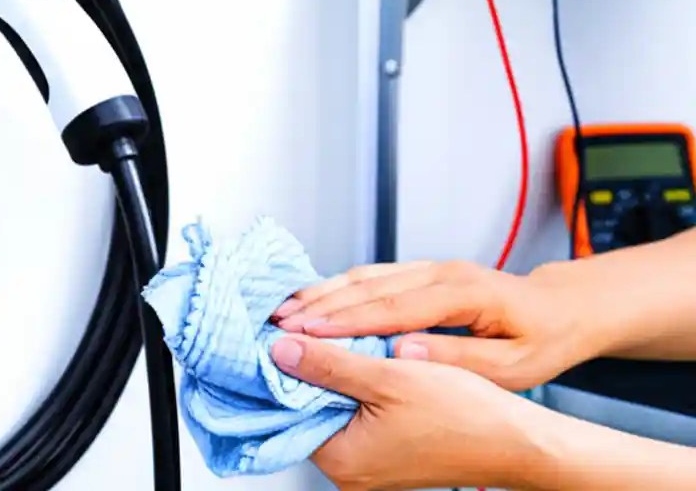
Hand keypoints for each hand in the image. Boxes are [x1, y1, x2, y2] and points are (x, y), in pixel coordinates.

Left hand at [271, 334, 550, 490]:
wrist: (520, 442)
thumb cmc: (466, 416)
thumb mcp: (389, 376)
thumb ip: (329, 363)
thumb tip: (280, 348)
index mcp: (342, 460)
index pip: (288, 407)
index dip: (286, 365)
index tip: (282, 331)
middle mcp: (349, 471)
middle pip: (308, 408)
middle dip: (311, 367)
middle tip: (311, 327)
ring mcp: (368, 466)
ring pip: (333, 408)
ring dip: (335, 373)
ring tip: (342, 340)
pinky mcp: (387, 456)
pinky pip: (356, 416)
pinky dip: (357, 388)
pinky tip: (366, 361)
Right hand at [272, 260, 598, 389]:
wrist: (563, 309)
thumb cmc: (544, 339)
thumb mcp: (514, 364)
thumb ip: (459, 357)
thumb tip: (406, 351)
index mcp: (464, 292)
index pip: (393, 307)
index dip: (347, 320)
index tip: (309, 331)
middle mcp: (442, 272)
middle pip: (369, 285)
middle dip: (320, 304)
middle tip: (280, 322)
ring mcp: (430, 268)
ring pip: (365, 275)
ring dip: (322, 292)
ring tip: (285, 308)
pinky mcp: (422, 273)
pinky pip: (373, 276)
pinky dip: (338, 288)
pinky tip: (313, 298)